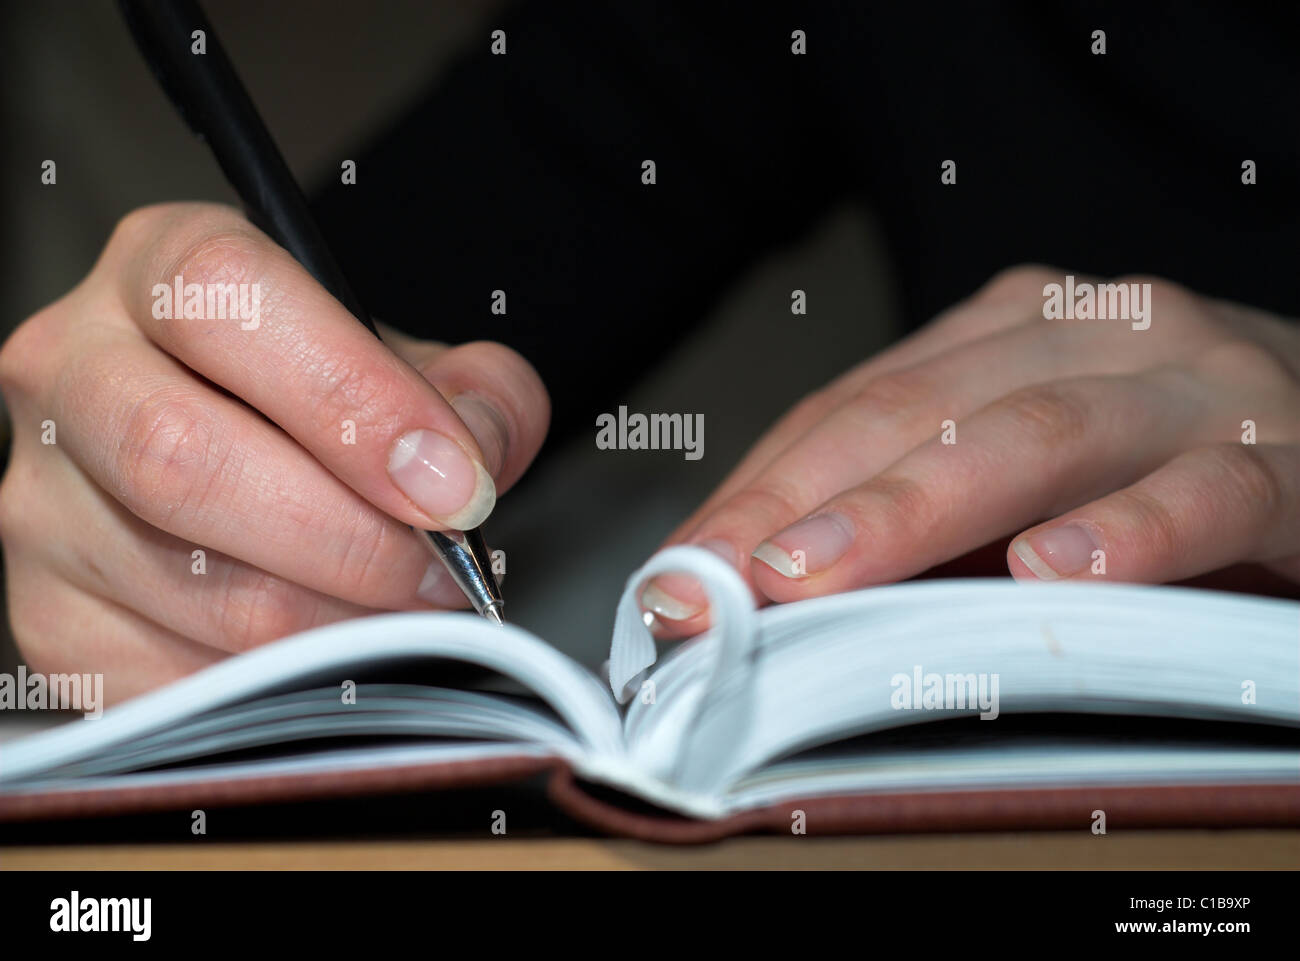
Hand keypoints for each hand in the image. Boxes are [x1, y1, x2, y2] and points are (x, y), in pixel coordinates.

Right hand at [0, 203, 548, 700]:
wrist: (249, 466)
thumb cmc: (327, 407)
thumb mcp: (418, 365)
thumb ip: (476, 392)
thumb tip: (472, 464)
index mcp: (161, 269)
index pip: (229, 299)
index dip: (357, 399)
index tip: (455, 484)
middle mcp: (74, 371)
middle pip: (179, 454)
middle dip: (347, 536)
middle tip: (438, 570)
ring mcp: (43, 500)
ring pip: (183, 583)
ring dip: (329, 620)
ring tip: (403, 613)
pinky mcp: (53, 616)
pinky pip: (171, 673)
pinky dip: (279, 681)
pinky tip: (332, 652)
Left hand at [641, 266, 1299, 635]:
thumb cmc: (1166, 463)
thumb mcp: (1029, 471)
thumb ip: (923, 510)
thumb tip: (771, 589)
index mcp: (1016, 327)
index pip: (856, 406)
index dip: (759, 491)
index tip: (681, 572)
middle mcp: (1098, 332)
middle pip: (919, 412)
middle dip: (803, 506)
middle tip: (717, 587)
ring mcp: (1197, 387)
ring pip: (1037, 435)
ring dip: (916, 511)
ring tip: (823, 576)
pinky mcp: (1294, 463)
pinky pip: (1205, 492)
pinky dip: (1126, 533)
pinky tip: (1052, 573)